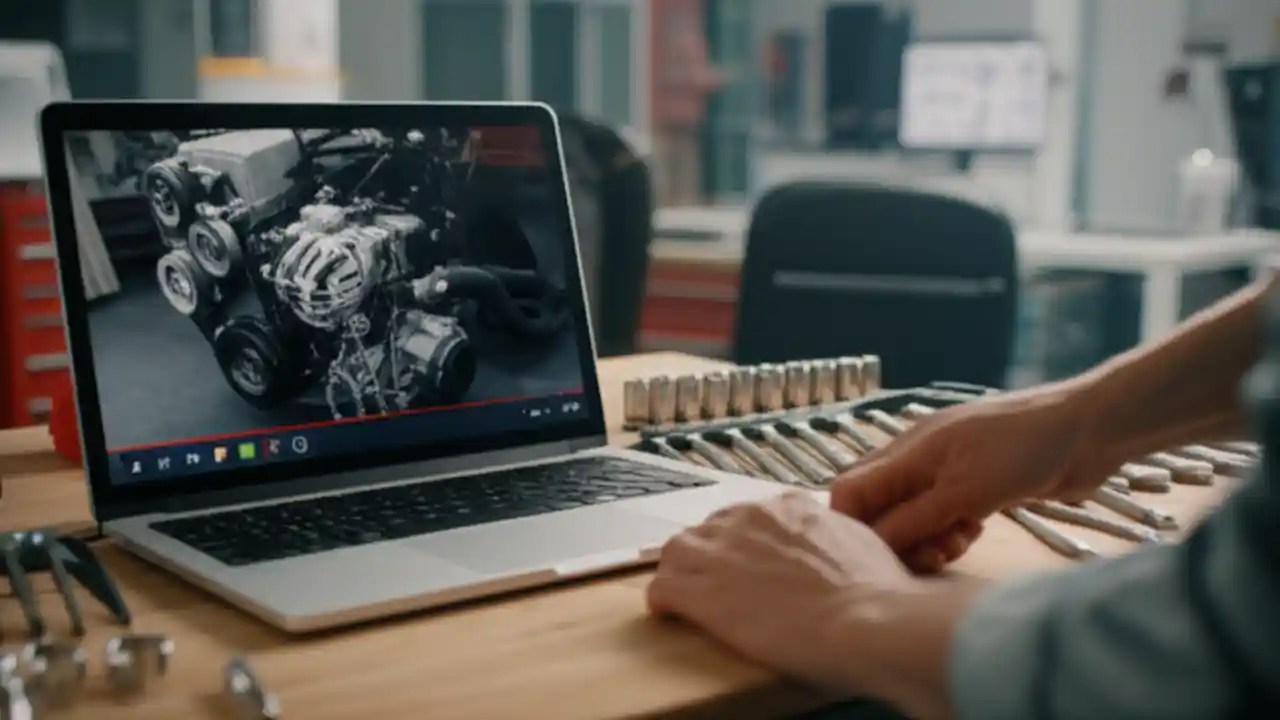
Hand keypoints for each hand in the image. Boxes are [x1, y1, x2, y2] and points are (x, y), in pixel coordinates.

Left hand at [647, 493, 919, 693]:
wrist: (866, 619)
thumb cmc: (876, 591)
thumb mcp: (860, 542)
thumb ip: (834, 535)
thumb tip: (834, 543)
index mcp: (788, 507)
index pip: (747, 516)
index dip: (743, 541)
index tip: (747, 561)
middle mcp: (750, 519)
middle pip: (709, 529)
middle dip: (710, 554)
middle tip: (717, 582)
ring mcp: (723, 552)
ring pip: (677, 551)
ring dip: (679, 572)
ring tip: (685, 595)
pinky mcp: (704, 593)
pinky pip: (662, 588)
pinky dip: (663, 600)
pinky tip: (669, 612)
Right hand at [831, 383, 1110, 571]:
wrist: (1089, 431)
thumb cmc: (1023, 449)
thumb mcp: (963, 491)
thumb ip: (913, 518)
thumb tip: (869, 542)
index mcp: (907, 451)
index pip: (851, 488)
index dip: (853, 525)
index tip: (873, 557)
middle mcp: (921, 461)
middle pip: (882, 508)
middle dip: (898, 539)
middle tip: (930, 555)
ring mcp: (949, 474)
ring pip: (915, 518)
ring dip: (929, 540)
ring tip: (957, 544)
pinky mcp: (976, 488)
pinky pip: (945, 519)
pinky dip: (952, 533)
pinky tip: (973, 533)